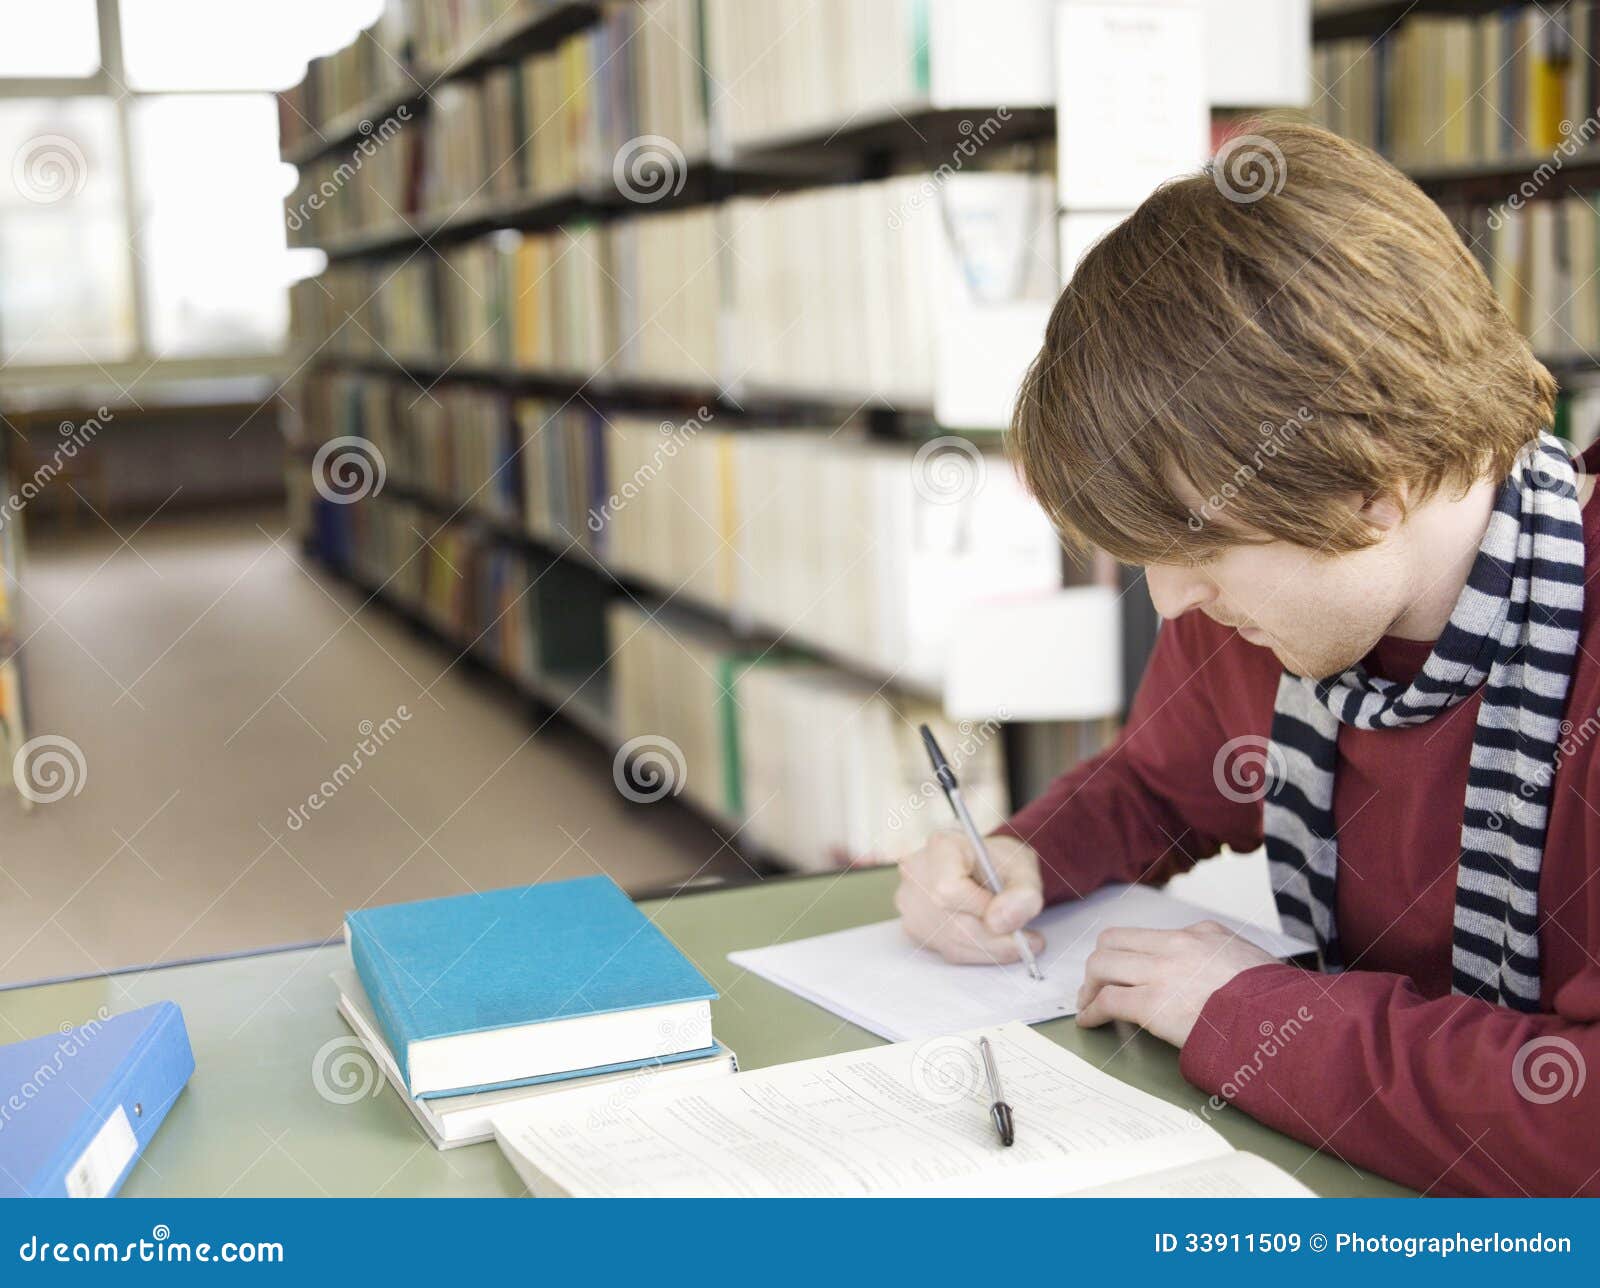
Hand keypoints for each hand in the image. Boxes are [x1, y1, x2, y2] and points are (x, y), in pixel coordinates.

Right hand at [894, 830, 1044, 964]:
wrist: (987, 867)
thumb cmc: (1002, 863)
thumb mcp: (1024, 868)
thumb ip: (1023, 893)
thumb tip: (1000, 923)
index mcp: (941, 847)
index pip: (949, 890)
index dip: (982, 909)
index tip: (1009, 911)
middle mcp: (916, 873)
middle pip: (954, 924)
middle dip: (997, 938)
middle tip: (1029, 940)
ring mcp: (910, 903)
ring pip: (953, 943)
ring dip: (991, 949)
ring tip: (1017, 939)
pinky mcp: (914, 927)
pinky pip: (949, 950)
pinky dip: (978, 952)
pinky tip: (994, 940)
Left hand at [1076, 921, 1275, 1046]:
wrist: (1284, 1020)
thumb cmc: (1276, 1001)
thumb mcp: (1251, 960)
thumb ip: (1222, 957)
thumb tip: (1210, 970)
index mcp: (1200, 934)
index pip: (1145, 935)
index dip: (1125, 953)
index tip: (1119, 971)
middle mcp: (1176, 946)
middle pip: (1112, 942)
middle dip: (1098, 965)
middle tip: (1094, 986)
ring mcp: (1162, 973)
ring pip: (1102, 966)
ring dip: (1089, 987)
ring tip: (1088, 1004)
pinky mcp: (1153, 1003)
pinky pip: (1107, 1001)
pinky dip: (1091, 1012)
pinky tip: (1090, 1022)